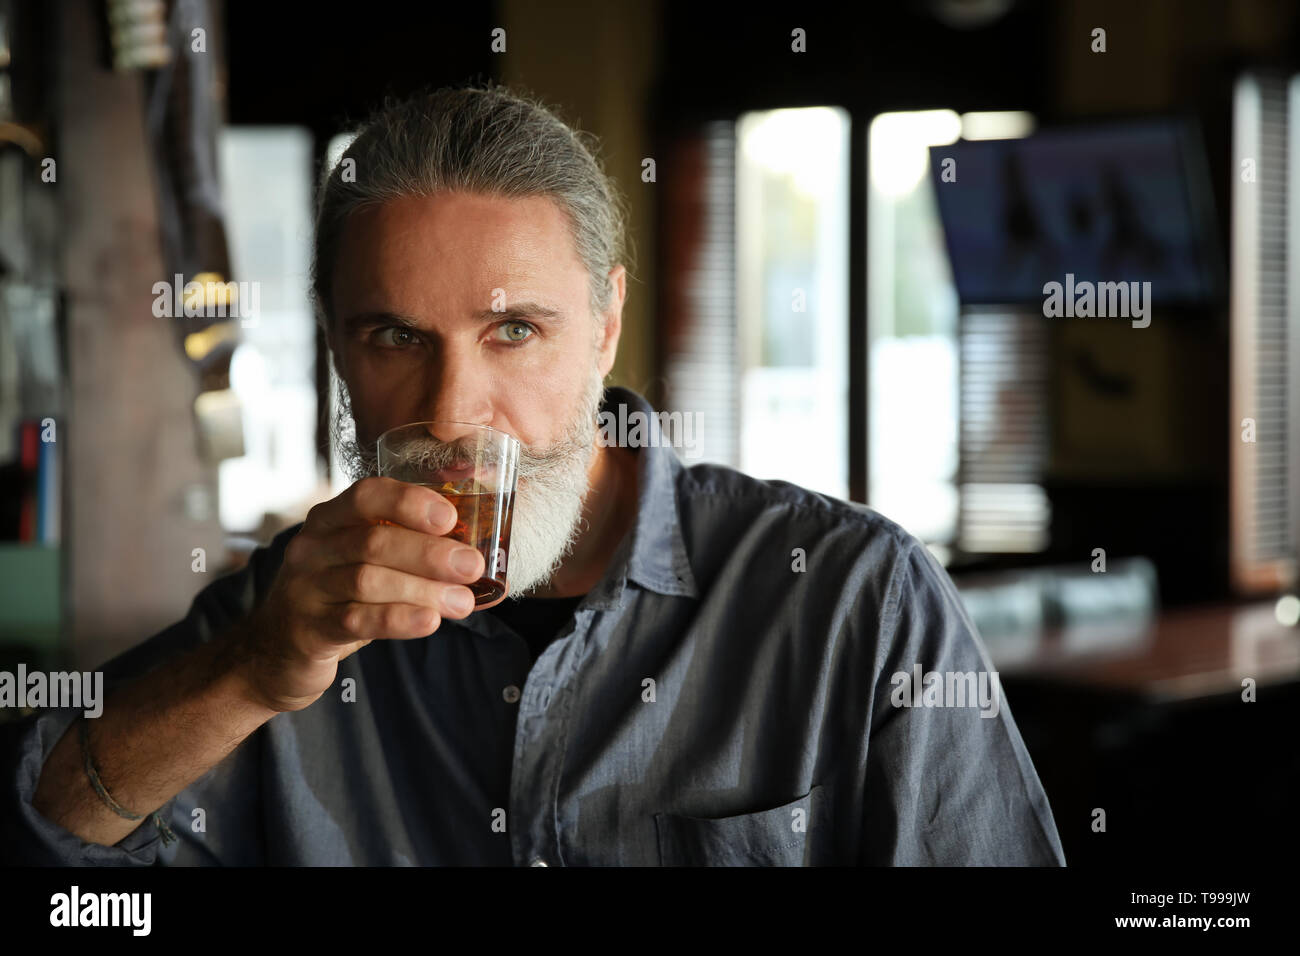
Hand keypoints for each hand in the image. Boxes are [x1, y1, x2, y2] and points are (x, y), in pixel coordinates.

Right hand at [234, 477, 484, 712]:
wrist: (273, 652)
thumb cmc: (335, 598)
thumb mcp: (360, 563)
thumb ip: (404, 551)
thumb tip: (474, 553)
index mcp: (330, 520)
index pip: (367, 495)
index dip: (410, 502)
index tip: (451, 518)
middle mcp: (312, 547)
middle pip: (373, 541)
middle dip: (430, 552)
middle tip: (472, 565)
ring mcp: (306, 588)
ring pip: (368, 580)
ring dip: (423, 590)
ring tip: (462, 601)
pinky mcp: (308, 629)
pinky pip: (356, 619)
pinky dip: (398, 619)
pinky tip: (429, 622)